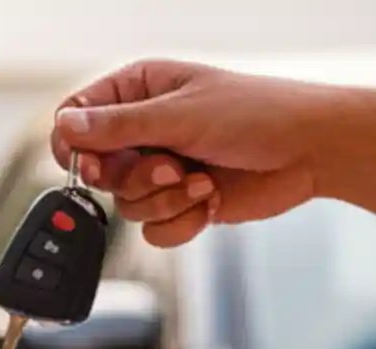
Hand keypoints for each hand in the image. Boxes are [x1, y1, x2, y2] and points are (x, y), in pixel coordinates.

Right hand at [50, 59, 336, 246]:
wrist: (310, 150)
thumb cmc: (257, 114)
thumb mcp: (181, 114)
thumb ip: (118, 125)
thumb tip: (65, 127)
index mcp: (139, 92)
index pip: (77, 118)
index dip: (75, 146)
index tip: (89, 165)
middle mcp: (146, 131)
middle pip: (100, 171)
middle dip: (136, 177)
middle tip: (169, 166)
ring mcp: (165, 170)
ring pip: (127, 205)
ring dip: (165, 200)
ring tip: (201, 182)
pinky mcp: (184, 203)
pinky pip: (155, 230)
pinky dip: (181, 222)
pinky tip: (210, 200)